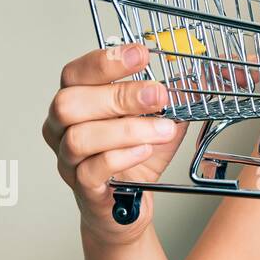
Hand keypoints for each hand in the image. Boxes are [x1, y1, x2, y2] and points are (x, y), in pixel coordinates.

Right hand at [42, 43, 189, 243]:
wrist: (128, 205)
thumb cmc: (137, 156)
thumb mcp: (159, 118)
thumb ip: (171, 96)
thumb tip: (197, 74)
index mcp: (79, 102)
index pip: (75, 73)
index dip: (105, 61)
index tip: (141, 54)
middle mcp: (62, 129)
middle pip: (69, 103)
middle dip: (118, 95)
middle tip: (158, 96)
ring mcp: (69, 160)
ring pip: (79, 138)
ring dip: (127, 129)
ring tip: (162, 130)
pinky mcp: (83, 188)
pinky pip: (90, 170)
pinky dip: (121, 157)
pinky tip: (145, 150)